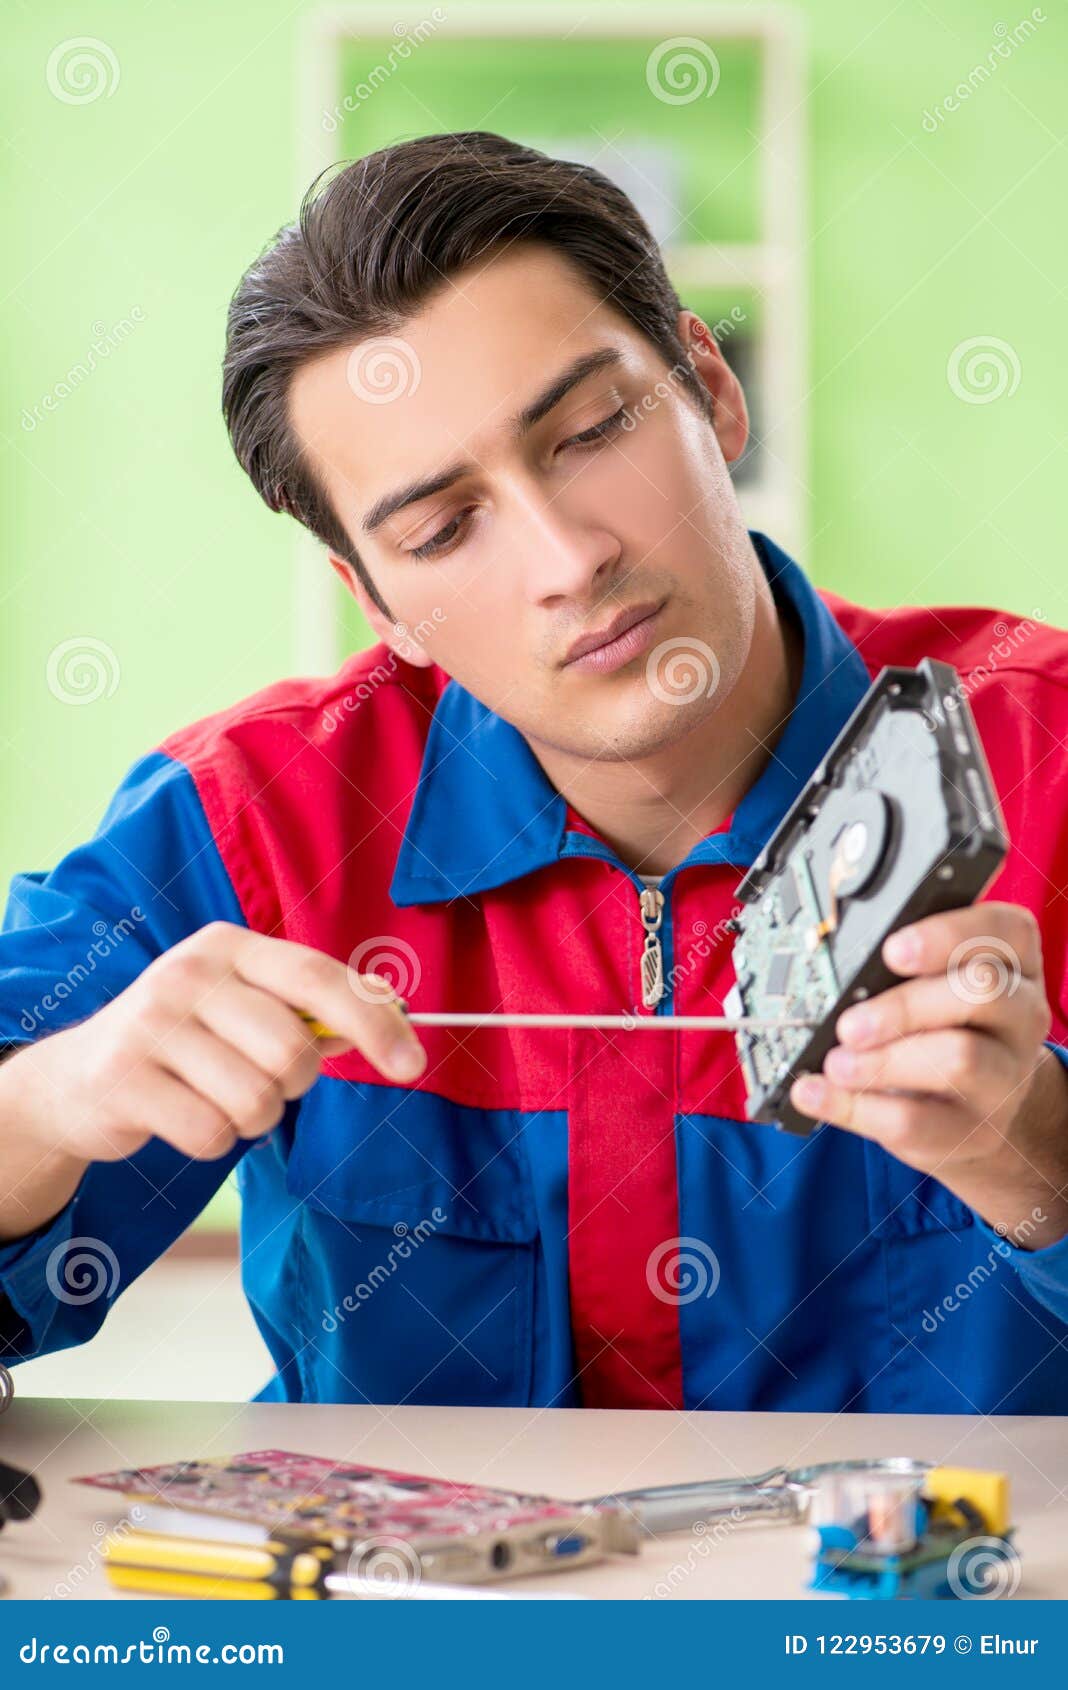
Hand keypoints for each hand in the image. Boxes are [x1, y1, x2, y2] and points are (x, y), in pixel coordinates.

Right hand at [8, 921, 426, 1166]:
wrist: (76, 1078)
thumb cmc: (185, 1041)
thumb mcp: (242, 1007)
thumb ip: (312, 1012)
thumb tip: (394, 1016)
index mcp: (228, 947)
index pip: (318, 978)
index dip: (375, 1022)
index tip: (412, 1063)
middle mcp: (188, 974)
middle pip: (292, 1052)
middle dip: (292, 1085)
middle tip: (258, 1079)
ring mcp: (151, 1024)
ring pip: (256, 1100)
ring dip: (252, 1117)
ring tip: (214, 1097)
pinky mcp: (124, 1079)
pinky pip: (212, 1134)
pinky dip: (212, 1140)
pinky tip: (181, 1115)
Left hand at [788, 902, 1067, 1247]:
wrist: (977, 1111)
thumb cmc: (944, 1027)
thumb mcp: (935, 986)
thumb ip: (902, 968)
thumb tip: (834, 971)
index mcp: (1013, 962)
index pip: (1004, 930)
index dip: (948, 935)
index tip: (892, 950)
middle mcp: (1021, 1014)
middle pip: (982, 992)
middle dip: (906, 1005)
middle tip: (850, 1023)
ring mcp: (1006, 1077)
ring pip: (961, 1060)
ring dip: (885, 1061)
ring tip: (836, 1063)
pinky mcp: (976, 1132)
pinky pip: (916, 1120)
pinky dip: (854, 1106)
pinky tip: (814, 1092)